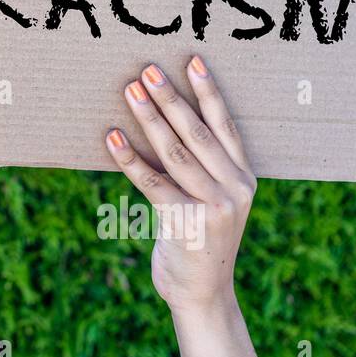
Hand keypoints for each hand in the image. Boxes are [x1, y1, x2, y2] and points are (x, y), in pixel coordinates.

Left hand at [104, 56, 254, 310]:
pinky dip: (129, 158)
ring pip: (175, 153)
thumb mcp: (213, 202)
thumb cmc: (198, 240)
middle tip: (148, 69)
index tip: (192, 61)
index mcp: (244, 178)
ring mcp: (213, 207)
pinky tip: (111, 138)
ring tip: (129, 91)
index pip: (226, 126)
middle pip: (198, 133)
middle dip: (171, 98)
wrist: (201, 294)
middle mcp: (235, 189)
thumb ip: (203, 169)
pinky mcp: (186, 223)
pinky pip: (152, 183)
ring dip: (149, 119)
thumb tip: (164, 122)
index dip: (209, 93)